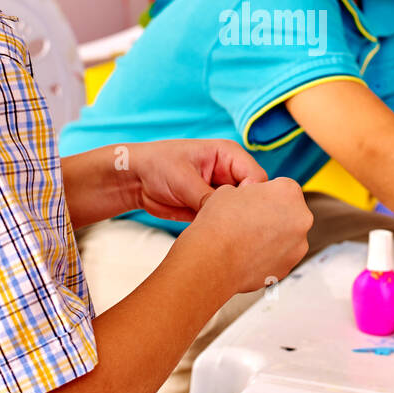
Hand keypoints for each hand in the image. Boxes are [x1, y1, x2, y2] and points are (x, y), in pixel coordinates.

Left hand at [128, 139, 266, 221]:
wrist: (136, 180)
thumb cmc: (158, 165)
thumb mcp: (184, 179)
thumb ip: (208, 196)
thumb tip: (228, 215)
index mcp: (229, 155)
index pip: (257, 177)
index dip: (253, 196)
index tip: (238, 211)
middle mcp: (230, 173)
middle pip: (254, 197)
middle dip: (246, 213)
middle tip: (231, 226)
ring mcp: (223, 192)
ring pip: (242, 212)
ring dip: (233, 223)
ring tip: (219, 232)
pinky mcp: (213, 209)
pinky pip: (227, 222)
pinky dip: (223, 230)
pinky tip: (214, 236)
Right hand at [183, 177, 312, 293]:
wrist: (211, 262)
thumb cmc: (219, 224)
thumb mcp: (230, 190)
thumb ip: (250, 191)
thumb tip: (251, 198)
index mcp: (289, 192)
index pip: (283, 187)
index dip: (265, 195)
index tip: (252, 203)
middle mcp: (301, 218)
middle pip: (289, 212)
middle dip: (273, 216)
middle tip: (248, 222)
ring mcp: (298, 246)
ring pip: (287, 236)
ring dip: (272, 237)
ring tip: (245, 240)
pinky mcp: (288, 267)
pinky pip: (280, 257)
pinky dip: (268, 256)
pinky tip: (248, 255)